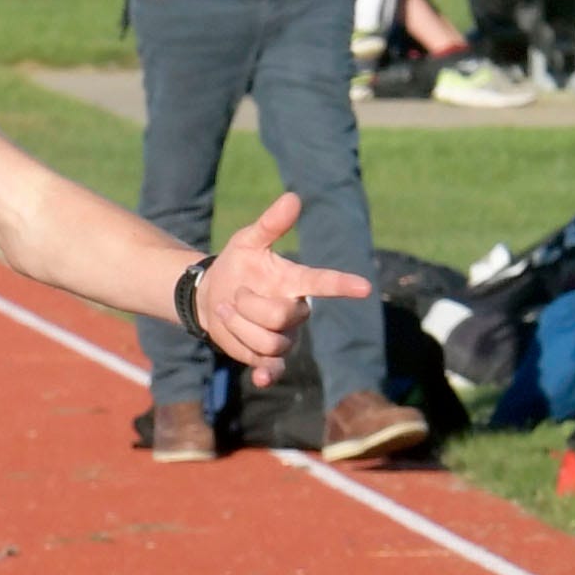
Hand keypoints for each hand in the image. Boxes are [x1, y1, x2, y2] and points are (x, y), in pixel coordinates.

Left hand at [196, 195, 372, 388]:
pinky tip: (261, 377)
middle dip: (248, 306)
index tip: (364, 287)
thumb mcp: (247, 241)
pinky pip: (273, 369)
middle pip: (282, 317)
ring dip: (239, 327)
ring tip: (227, 312)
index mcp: (295, 281)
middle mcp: (295, 310)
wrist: (210, 296)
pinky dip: (267, 375)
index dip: (342, 285)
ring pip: (269, 342)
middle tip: (233, 297)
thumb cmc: (236, 265)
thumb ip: (271, 224)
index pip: (324, 282)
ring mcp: (284, 336)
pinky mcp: (268, 357)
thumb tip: (293, 197)